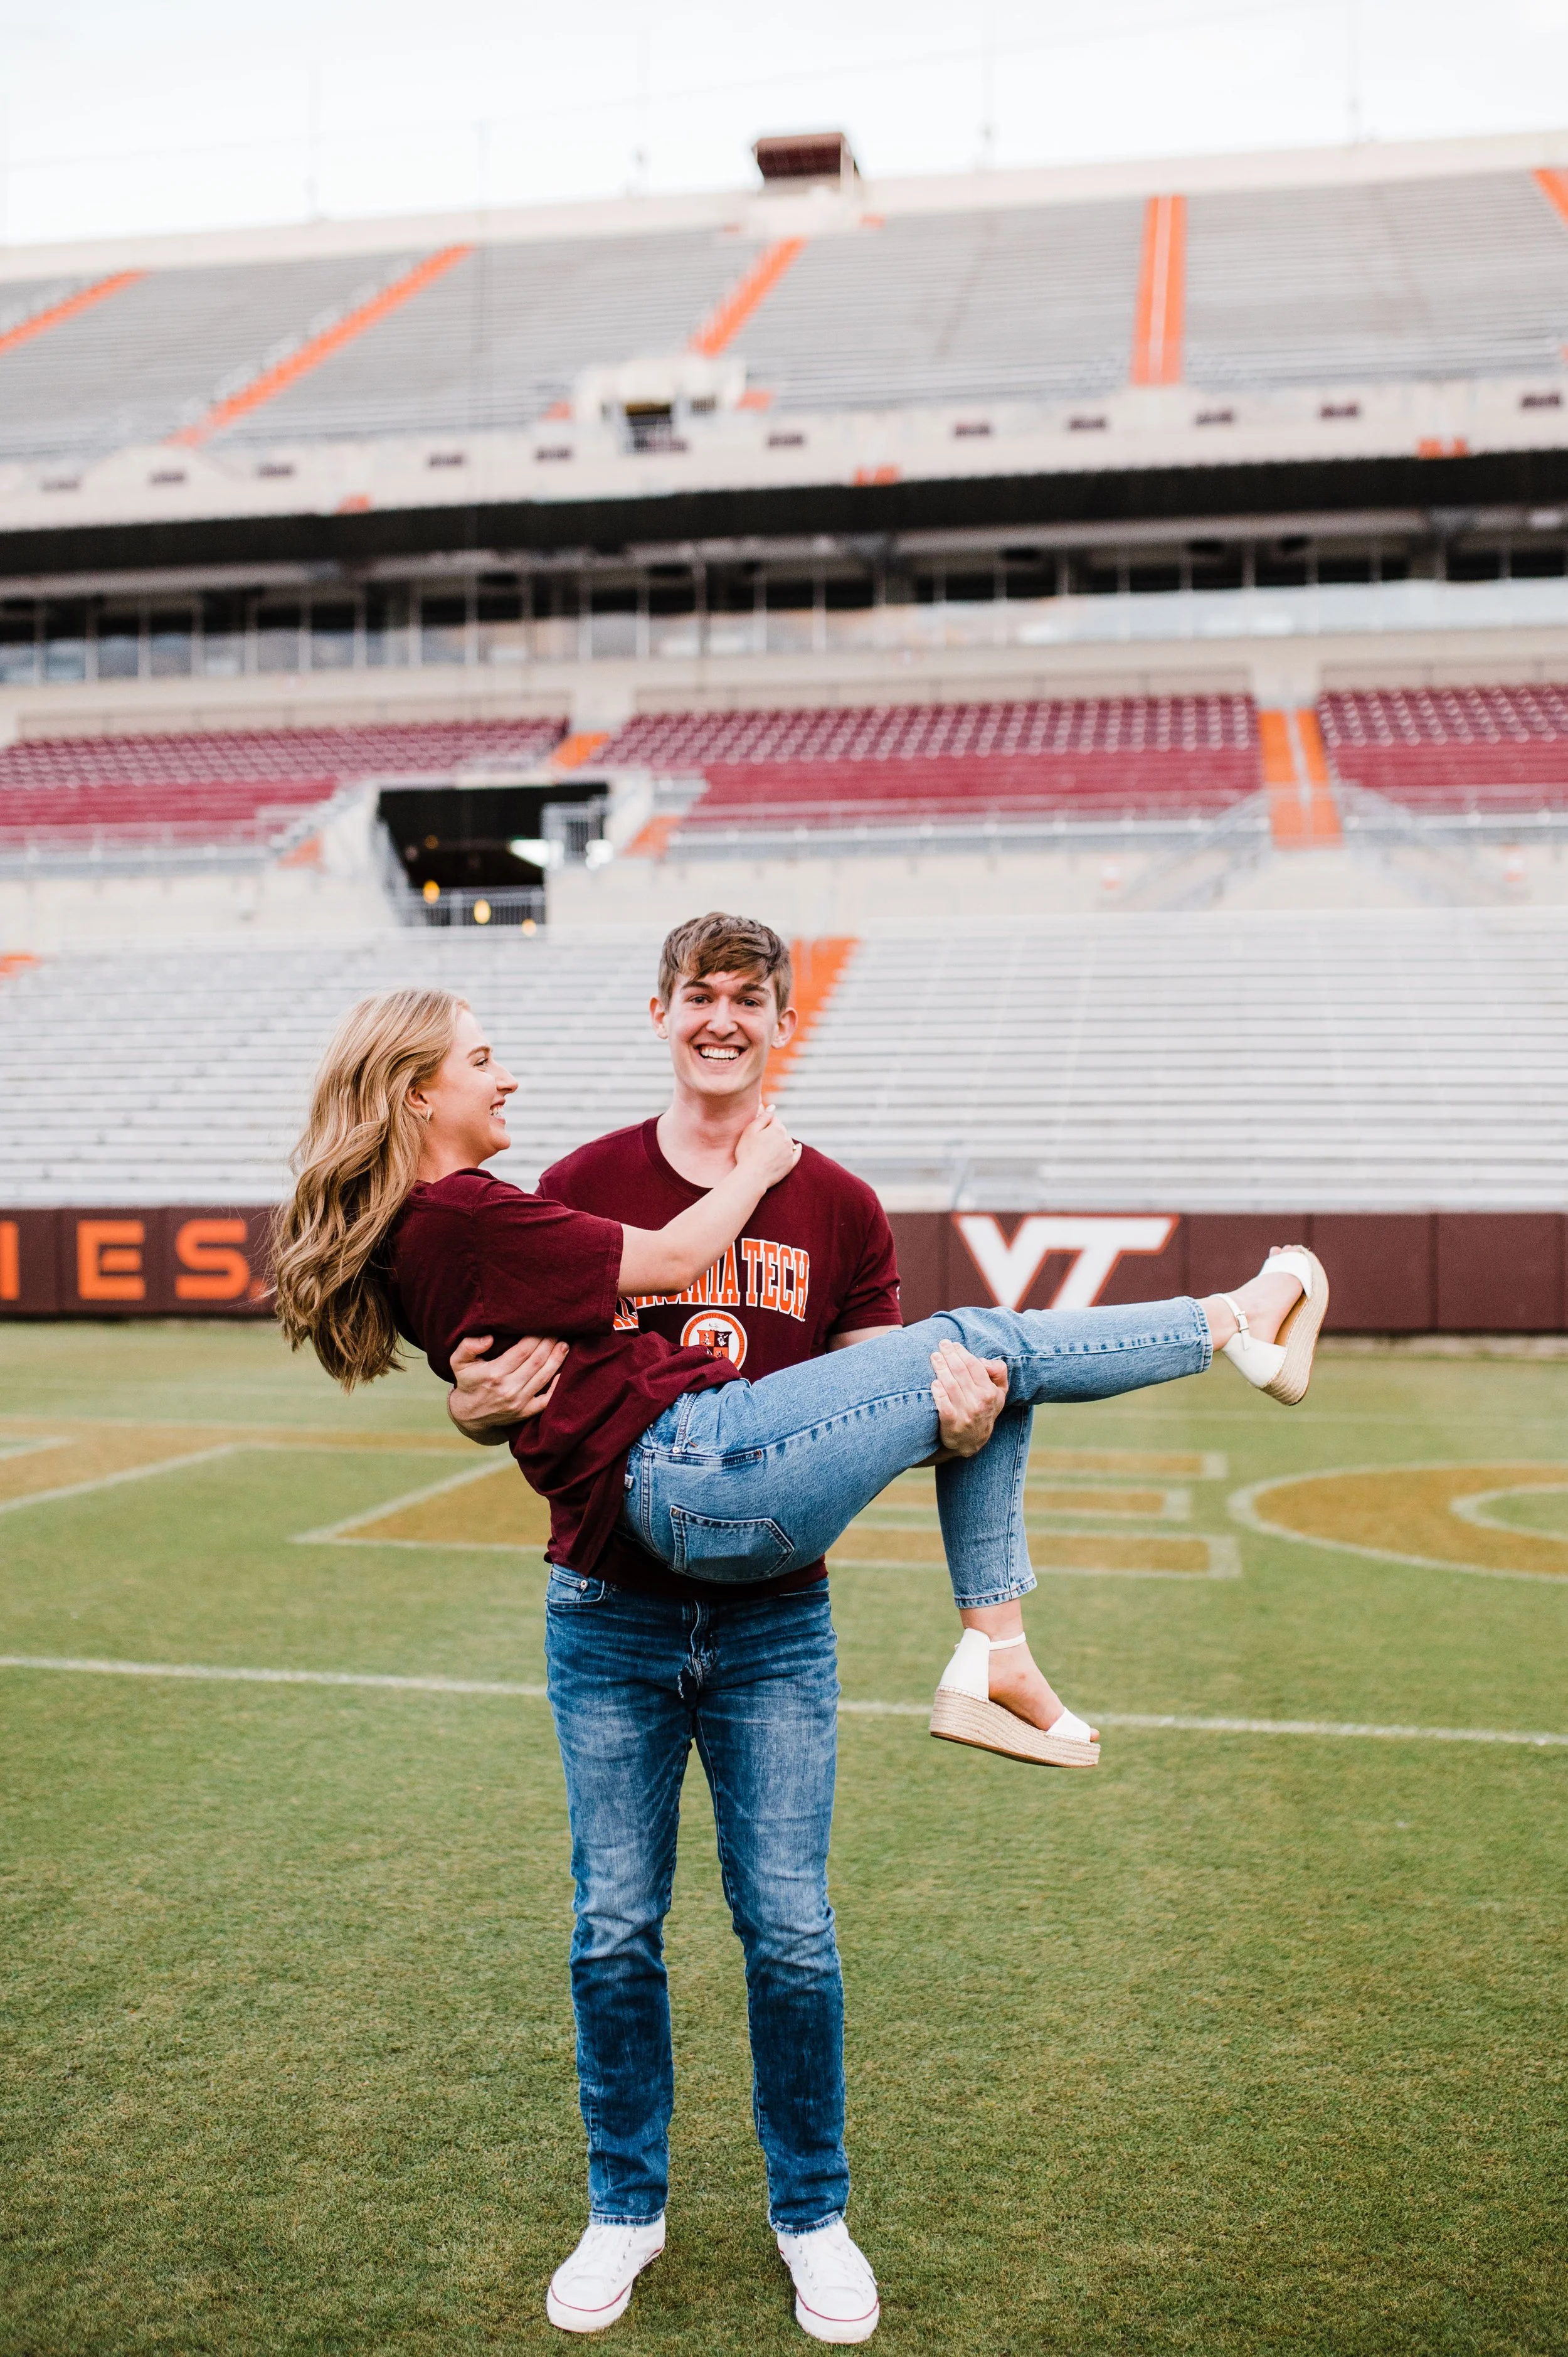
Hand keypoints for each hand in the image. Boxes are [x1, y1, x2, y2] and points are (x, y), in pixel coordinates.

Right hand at [448, 1332, 566, 1440]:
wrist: (467, 1415)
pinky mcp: (525, 1412)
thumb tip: (489, 1338)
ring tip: (564, 1344)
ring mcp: (518, 1402)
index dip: (536, 1336)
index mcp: (494, 1373)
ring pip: (544, 1377)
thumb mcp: (457, 1362)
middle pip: (537, 1361)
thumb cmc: (467, 1382)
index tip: (543, 1324)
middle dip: (549, 1343)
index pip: (522, 1351)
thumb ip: (468, 1346)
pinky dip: (556, 1386)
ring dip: (557, 1359)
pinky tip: (563, 1372)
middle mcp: (508, 1388)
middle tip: (557, 1329)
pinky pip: (546, 1400)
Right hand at [734, 1102, 801, 1189]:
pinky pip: (797, 1153)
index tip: (757, 1129)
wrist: (752, 1176)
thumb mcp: (750, 1130)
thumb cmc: (747, 1153)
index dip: (764, 1123)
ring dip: (780, 1141)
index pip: (773, 1119)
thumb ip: (763, 1117)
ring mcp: (790, 1152)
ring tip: (767, 1148)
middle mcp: (787, 1138)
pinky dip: (797, 1149)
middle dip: (772, 1131)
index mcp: (777, 1128)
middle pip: (780, 1130)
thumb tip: (773, 1107)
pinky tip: (798, 1147)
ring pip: (787, 1141)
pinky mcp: (790, 1164)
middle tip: (760, 1140)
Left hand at [930, 1341, 1008, 1457]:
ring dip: (941, 1369)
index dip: (962, 1352)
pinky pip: (944, 1406)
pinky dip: (939, 1394)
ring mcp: (966, 1414)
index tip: (952, 1344)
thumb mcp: (999, 1392)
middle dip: (949, 1355)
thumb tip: (983, 1360)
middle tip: (941, 1345)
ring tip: (934, 1357)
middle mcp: (979, 1402)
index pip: (974, 1366)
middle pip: (961, 1372)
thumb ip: (998, 1372)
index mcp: (990, 1392)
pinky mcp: (952, 1424)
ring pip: (951, 1385)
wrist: (973, 1440)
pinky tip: (933, 1383)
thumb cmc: (984, 1409)